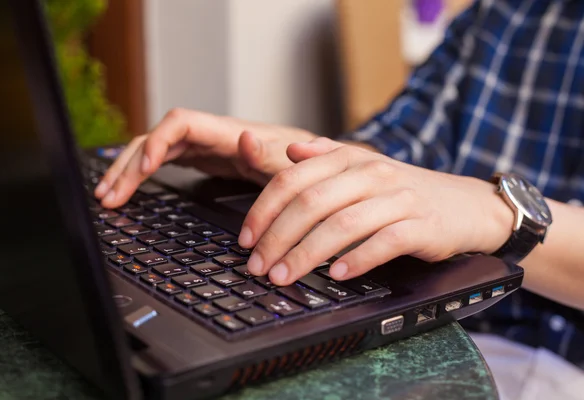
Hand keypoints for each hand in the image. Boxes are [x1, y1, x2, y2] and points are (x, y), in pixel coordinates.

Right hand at [94, 109, 319, 207]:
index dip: (157, 143)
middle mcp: (205, 135)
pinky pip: (159, 163)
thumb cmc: (295, 159)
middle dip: (128, 165)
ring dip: (126, 172)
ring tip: (105, 197)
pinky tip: (125, 190)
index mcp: (224, 133)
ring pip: (151, 151)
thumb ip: (267, 153)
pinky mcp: (197, 158)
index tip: (143, 170)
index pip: (178, 125)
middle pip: (154, 140)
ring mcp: (198, 146)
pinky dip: (140, 177)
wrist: (301, 159)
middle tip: (108, 196)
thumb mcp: (286, 162)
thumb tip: (246, 139)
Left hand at [239, 138, 513, 285]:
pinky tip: (336, 275)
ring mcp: (399, 198)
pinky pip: (385, 242)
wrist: (467, 205)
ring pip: (342, 224)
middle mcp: (372, 173)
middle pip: (312, 203)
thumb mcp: (363, 168)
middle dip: (277, 238)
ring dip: (307, 254)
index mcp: (349, 158)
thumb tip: (289, 151)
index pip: (293, 179)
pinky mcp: (422, 226)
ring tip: (284, 276)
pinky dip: (357, 259)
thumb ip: (324, 158)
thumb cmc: (404, 192)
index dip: (263, 210)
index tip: (246, 239)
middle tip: (258, 267)